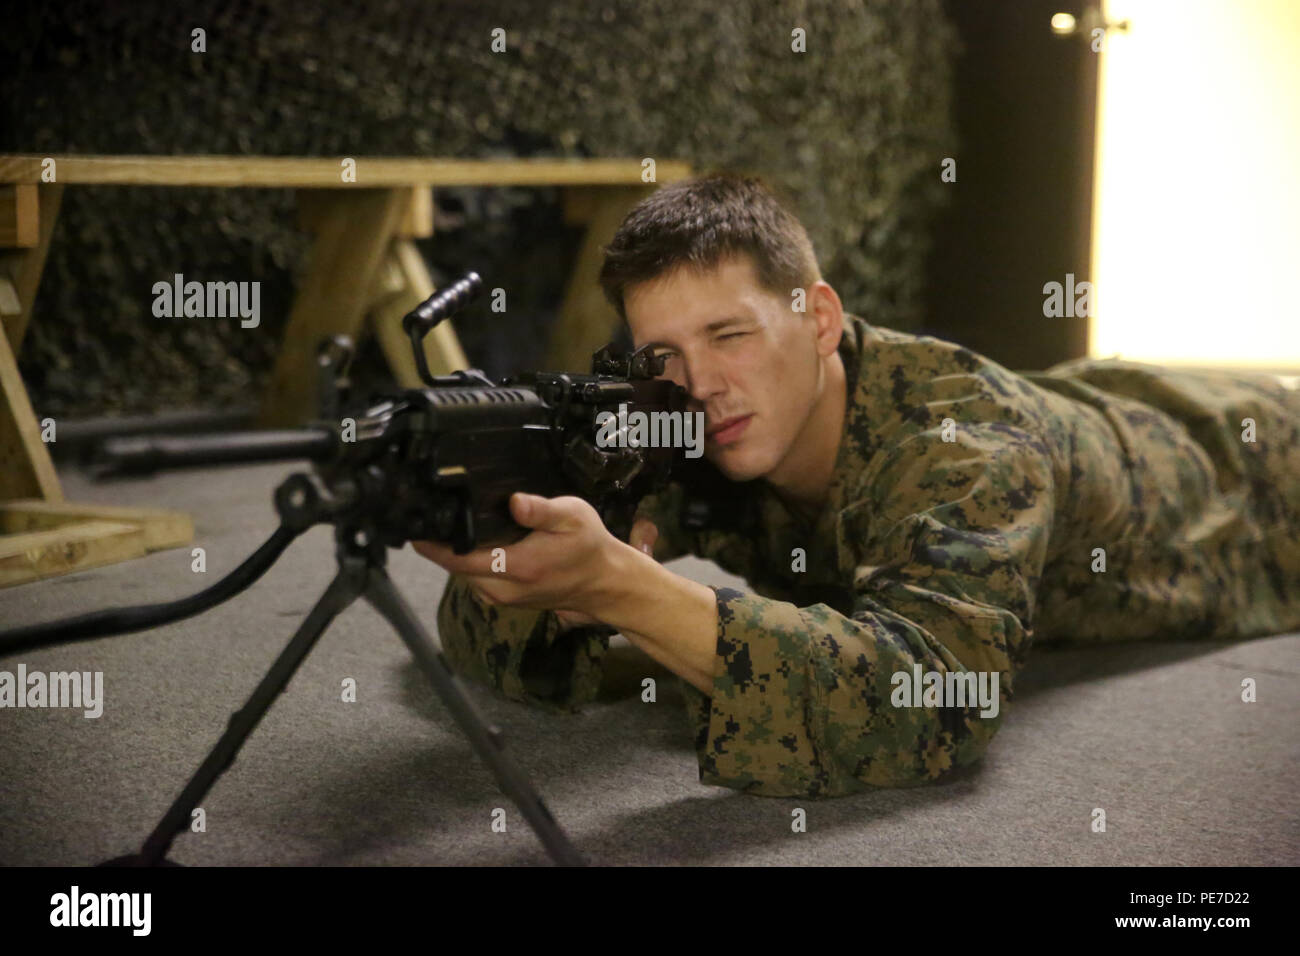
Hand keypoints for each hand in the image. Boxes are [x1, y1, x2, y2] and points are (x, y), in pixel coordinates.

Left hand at [411, 493, 655, 624]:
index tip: (412, 522)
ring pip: (462, 571)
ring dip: (453, 550)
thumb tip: (515, 502)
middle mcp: (502, 588)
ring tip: (447, 521)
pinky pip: (474, 577)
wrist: (604, 583)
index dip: (431, 542)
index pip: (457, 557)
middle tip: (427, 510)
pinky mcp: (503, 599)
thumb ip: (542, 510)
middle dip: (440, 541)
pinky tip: (472, 539)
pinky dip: (468, 559)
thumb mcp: (573, 517)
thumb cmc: (589, 548)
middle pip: (453, 564)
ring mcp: (501, 597)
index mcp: (516, 566)